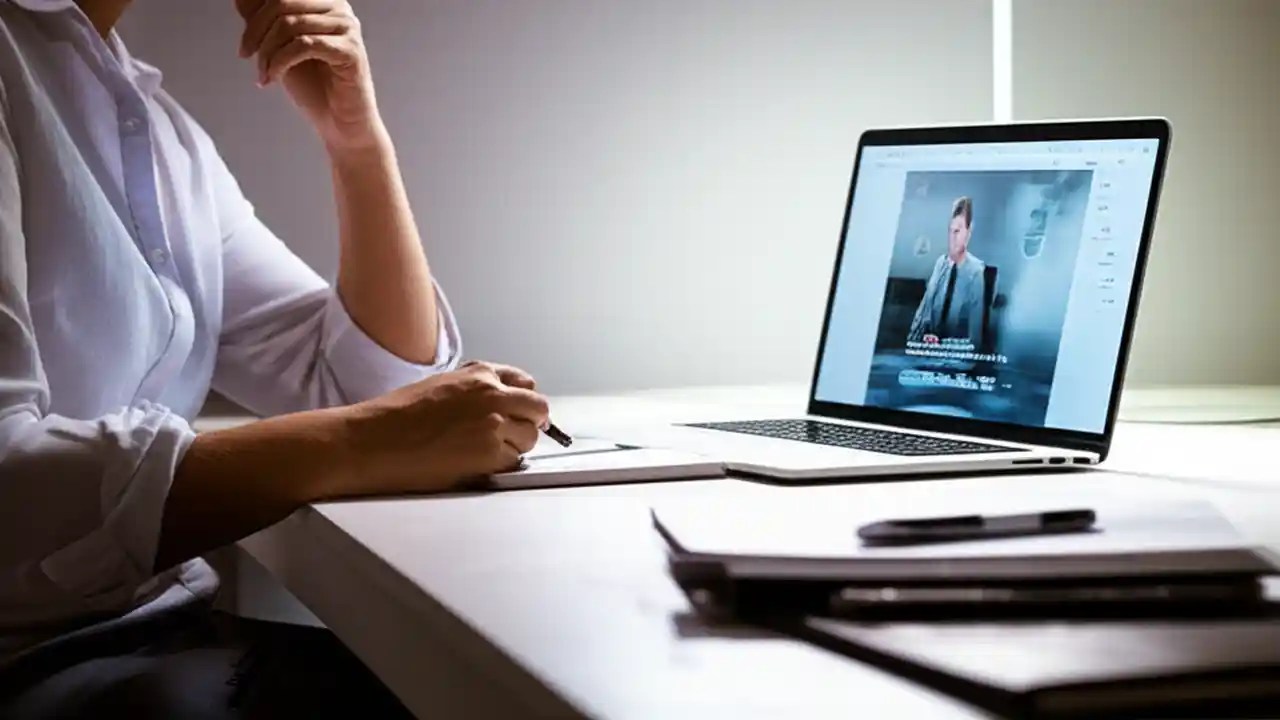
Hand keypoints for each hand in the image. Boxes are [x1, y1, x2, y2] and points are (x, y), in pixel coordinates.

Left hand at [235, 0, 383, 150]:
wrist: (339, 123)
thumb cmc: (315, 86)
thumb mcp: (278, 46)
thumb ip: (263, 19)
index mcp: (323, 2)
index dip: (255, 13)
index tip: (246, 42)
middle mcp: (338, 8)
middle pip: (281, 3)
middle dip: (255, 30)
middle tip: (245, 54)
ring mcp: (347, 28)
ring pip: (290, 24)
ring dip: (267, 52)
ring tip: (264, 73)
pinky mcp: (351, 51)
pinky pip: (304, 45)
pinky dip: (281, 62)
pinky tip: (274, 78)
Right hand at [337, 362, 549, 496]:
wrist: (373, 440)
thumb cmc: (396, 416)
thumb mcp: (441, 385)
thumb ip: (474, 389)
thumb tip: (500, 401)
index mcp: (479, 374)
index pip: (525, 383)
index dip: (523, 401)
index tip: (520, 411)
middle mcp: (492, 394)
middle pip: (537, 408)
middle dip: (530, 422)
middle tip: (515, 435)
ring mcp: (493, 423)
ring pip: (529, 437)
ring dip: (515, 445)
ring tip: (486, 452)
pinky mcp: (489, 453)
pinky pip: (512, 461)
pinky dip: (501, 465)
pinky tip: (477, 464)